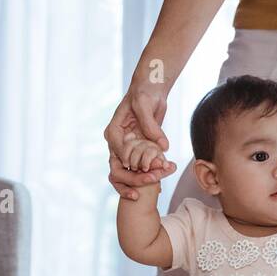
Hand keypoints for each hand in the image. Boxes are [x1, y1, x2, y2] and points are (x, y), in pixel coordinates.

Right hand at [104, 81, 177, 199]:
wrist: (152, 90)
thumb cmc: (145, 93)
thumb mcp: (145, 106)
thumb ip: (152, 127)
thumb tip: (163, 147)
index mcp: (114, 132)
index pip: (118, 153)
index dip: (131, 163)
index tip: (145, 169)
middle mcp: (118, 143)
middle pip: (119, 169)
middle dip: (134, 179)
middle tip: (153, 181)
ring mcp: (128, 148)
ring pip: (128, 173)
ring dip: (141, 181)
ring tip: (158, 185)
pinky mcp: (139, 151)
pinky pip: (142, 167)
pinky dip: (150, 174)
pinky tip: (161, 180)